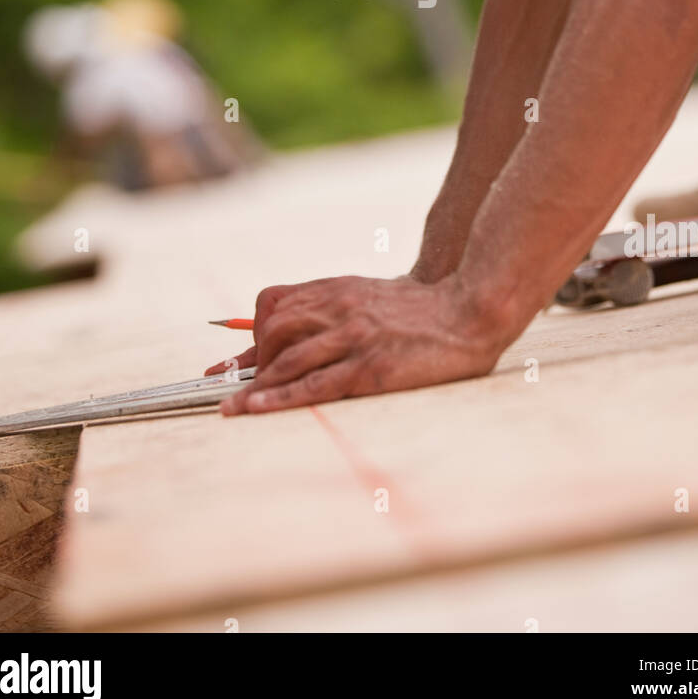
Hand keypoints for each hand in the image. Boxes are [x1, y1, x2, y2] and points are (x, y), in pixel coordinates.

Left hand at [205, 274, 500, 414]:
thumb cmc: (421, 310)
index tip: (234, 360)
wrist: (467, 312)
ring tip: (231, 407)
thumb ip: (337, 307)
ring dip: (253, 386)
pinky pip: (313, 385)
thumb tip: (302, 332)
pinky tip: (257, 409)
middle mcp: (338, 308)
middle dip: (251, 362)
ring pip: (286, 359)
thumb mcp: (371, 296)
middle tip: (236, 388)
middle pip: (273, 331)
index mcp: (337, 289)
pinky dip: (279, 398)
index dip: (250, 333)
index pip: (274, 304)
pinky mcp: (369, 367)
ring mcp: (353, 337)